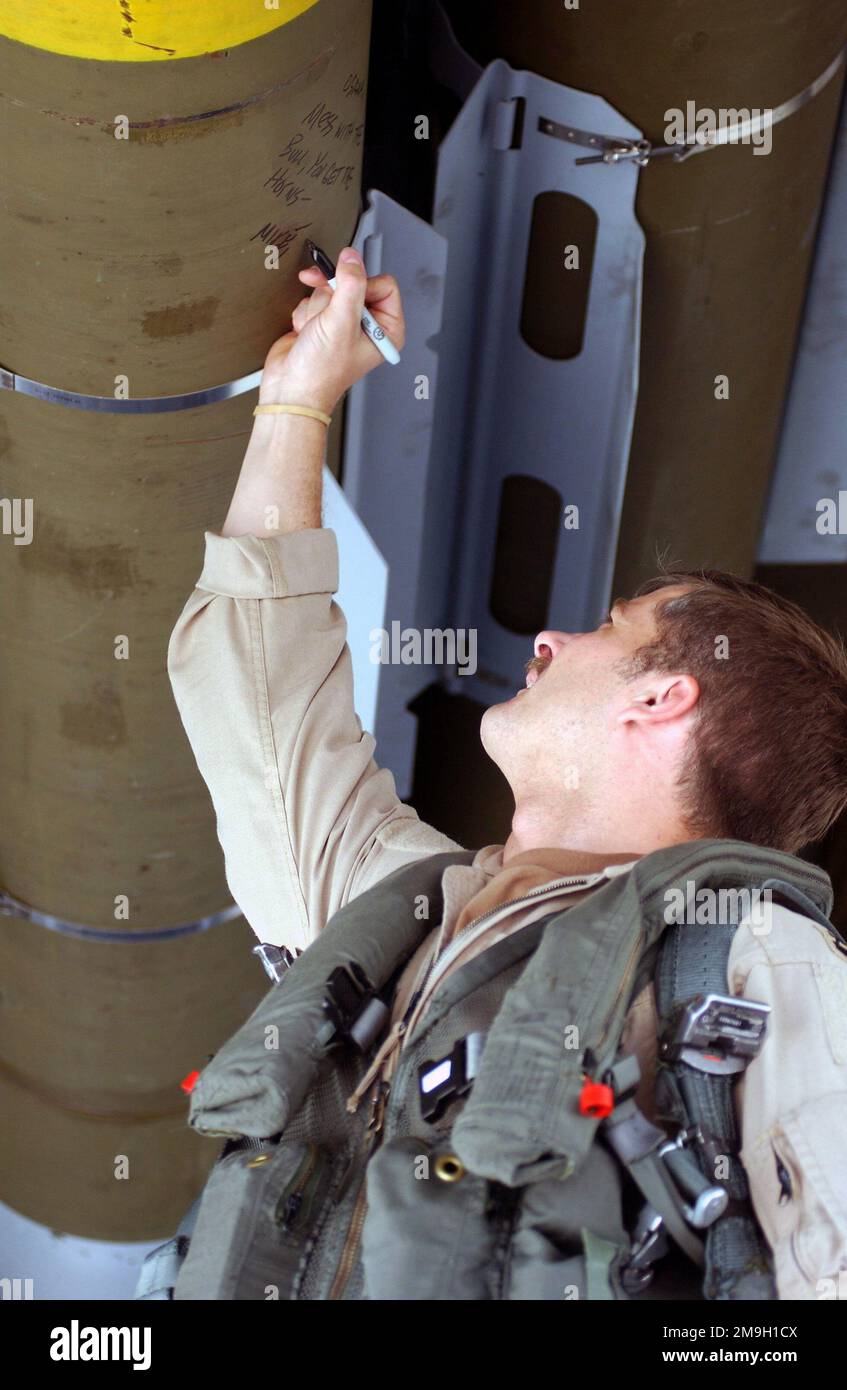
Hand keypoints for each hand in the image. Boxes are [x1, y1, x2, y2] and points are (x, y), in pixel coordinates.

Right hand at [258, 248, 405, 412]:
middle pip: (354, 283)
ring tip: (315, 330)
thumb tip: (352, 257)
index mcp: (386, 330)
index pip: (384, 285)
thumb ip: (351, 284)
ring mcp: (344, 323)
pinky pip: (315, 298)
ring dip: (317, 308)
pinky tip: (306, 332)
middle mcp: (368, 326)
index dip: (363, 285)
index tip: (346, 297)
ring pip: (330, 290)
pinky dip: (306, 313)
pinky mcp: (323, 321)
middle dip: (333, 297)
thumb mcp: (342, 322)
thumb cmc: (321, 372)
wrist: (291, 388)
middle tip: (326, 313)